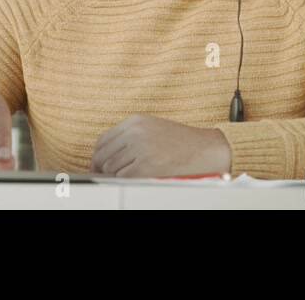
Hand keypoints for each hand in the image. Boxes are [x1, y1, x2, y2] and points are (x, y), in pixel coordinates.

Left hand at [90, 115, 230, 177]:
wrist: (206, 149)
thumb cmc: (181, 142)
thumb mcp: (152, 129)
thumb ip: (129, 137)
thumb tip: (104, 156)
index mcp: (134, 122)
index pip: (102, 140)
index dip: (97, 156)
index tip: (97, 167)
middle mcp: (134, 132)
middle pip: (102, 155)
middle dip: (101, 169)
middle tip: (107, 178)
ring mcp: (139, 148)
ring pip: (110, 169)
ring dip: (115, 177)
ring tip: (129, 177)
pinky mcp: (146, 165)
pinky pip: (122, 178)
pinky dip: (125, 182)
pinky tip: (137, 180)